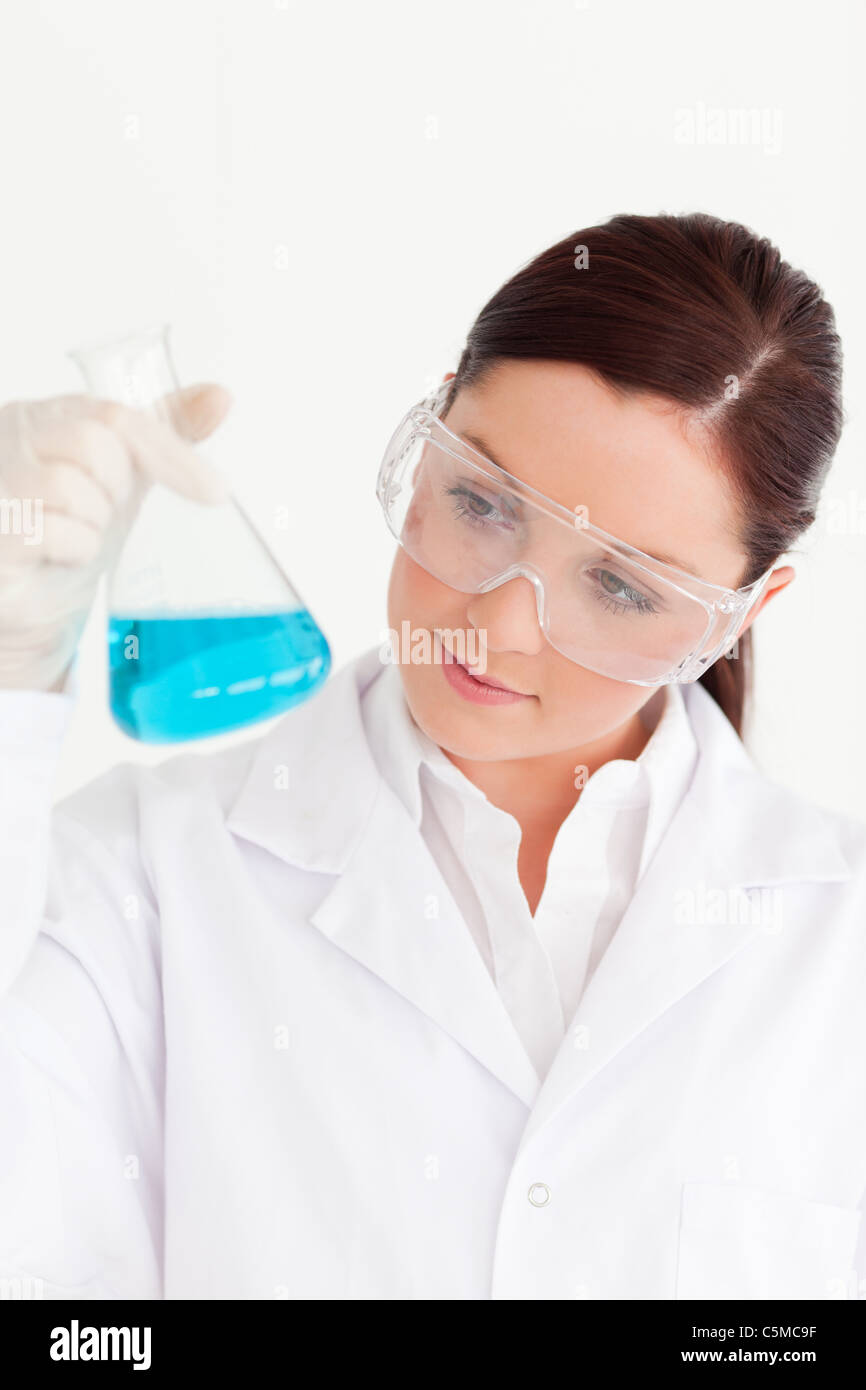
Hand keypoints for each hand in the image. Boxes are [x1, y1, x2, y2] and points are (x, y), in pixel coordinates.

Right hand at [0, 383, 231, 691]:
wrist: (29, 601)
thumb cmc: (66, 534)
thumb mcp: (123, 479)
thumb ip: (163, 435)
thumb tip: (219, 397)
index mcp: (43, 417)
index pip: (116, 415)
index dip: (170, 452)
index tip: (214, 491)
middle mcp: (9, 437)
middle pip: (95, 444)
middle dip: (117, 489)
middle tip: (104, 514)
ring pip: (72, 487)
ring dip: (94, 523)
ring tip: (77, 535)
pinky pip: (53, 530)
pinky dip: (74, 549)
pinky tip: (61, 556)